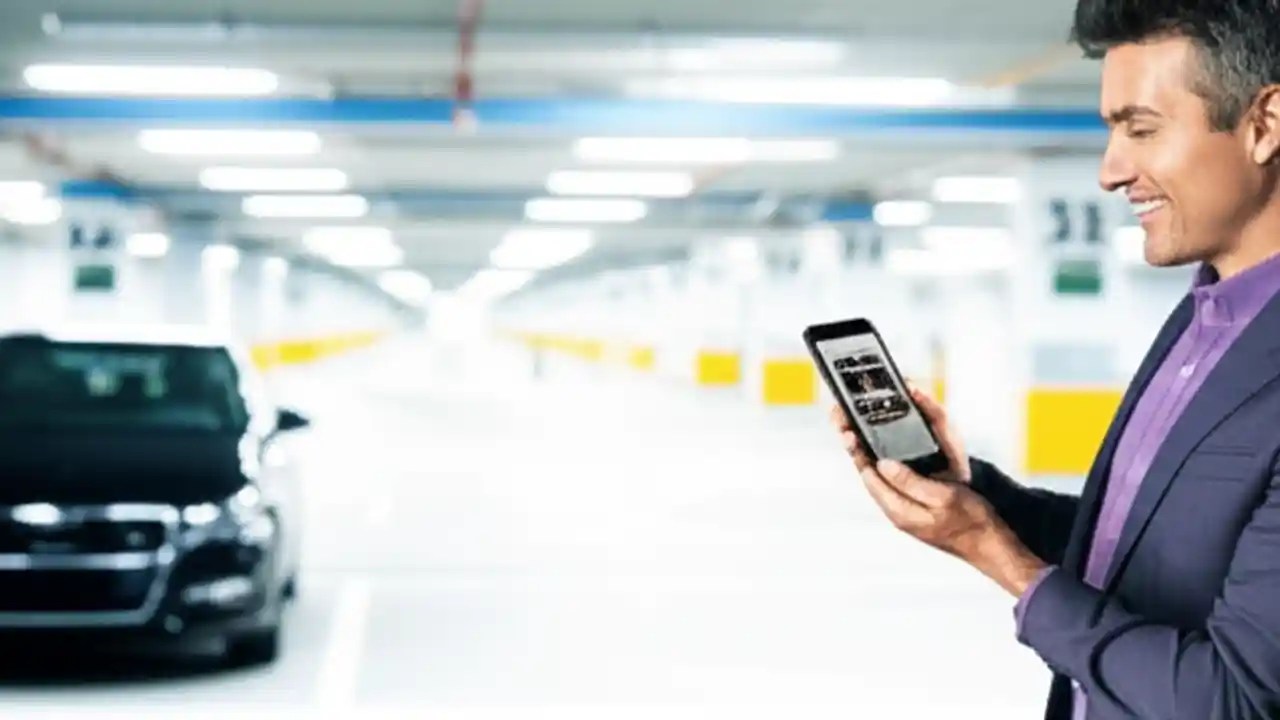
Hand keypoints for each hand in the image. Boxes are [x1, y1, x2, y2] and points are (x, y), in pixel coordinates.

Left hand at [828, 385, 1045, 594]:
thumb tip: (883, 465)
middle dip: (856, 449)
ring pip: (878, 478)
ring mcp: (904, 510)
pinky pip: (892, 482)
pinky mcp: (913, 507)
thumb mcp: (943, 497)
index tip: (847, 428)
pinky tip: (883, 450)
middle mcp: (896, 511)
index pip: (868, 475)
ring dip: (867, 455)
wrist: (989, 544)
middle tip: (845, 424)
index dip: (856, 450)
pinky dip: (884, 463)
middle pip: (868, 474)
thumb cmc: (971, 521)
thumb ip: (911, 482)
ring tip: (856, 431)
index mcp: (899, 510)